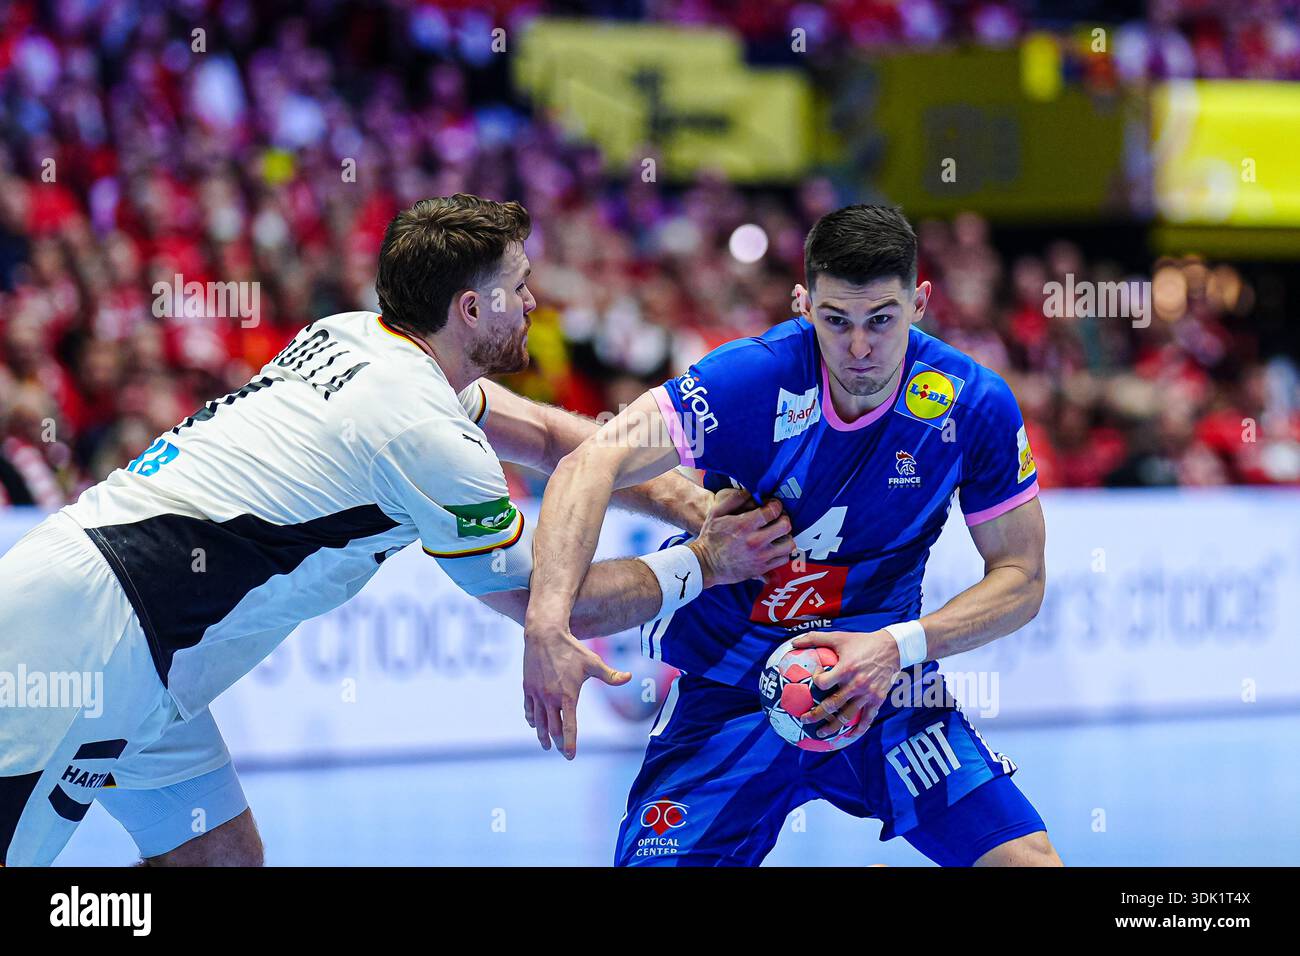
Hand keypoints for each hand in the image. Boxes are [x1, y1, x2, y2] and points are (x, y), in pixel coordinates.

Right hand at [522, 623, 630, 759]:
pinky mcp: (528, 687)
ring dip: (543, 736)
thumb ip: (610, 675)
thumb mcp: (593, 662)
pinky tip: (535, 724)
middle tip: (562, 751)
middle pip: (553, 728)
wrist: (544, 635)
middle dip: (558, 743)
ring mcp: (537, 694)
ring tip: (546, 745)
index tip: (570, 756)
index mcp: (567, 696)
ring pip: (539, 722)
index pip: (569, 726)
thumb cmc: (571, 649)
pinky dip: (532, 719)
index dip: (570, 744)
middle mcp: (550, 698)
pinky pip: (529, 709)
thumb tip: (629, 678)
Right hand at [689, 488, 793, 587]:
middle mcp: (755, 541)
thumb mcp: (716, 513)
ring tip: (778, 535)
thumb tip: (751, 492)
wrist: (705, 564)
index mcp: (745, 525)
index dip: (776, 505)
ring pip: (789, 544)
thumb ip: (734, 499)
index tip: (772, 506)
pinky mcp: (761, 569)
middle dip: (784, 519)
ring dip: (786, 537)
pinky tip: (774, 547)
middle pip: (785, 526)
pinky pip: (783, 559)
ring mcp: (760, 557)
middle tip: (778, 519)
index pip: (773, 511)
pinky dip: (782, 552)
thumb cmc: (711, 537)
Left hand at [790, 630, 900, 741]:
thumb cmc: (862, 641)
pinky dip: (858, 730)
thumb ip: (815, 638)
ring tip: (821, 733)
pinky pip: (867, 719)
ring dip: (832, 727)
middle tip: (804, 719)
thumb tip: (794, 642)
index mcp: (845, 669)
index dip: (815, 682)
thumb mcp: (839, 637)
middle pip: (832, 705)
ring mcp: (867, 694)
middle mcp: (856, 684)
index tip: (814, 681)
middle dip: (815, 715)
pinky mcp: (878, 700)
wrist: (892, 648)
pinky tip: (848, 736)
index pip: (823, 683)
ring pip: (847, 716)